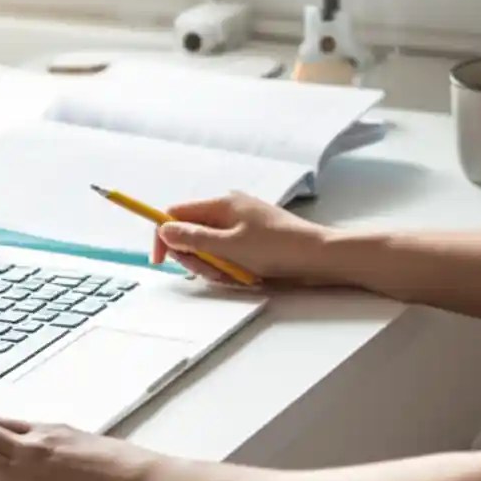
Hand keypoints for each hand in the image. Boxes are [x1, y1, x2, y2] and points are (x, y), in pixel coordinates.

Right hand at [150, 192, 335, 284]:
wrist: (319, 256)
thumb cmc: (278, 247)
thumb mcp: (230, 246)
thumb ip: (194, 238)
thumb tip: (164, 229)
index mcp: (220, 204)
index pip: (176, 214)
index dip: (164, 236)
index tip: (161, 261)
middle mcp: (227, 211)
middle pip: (190, 235)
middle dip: (195, 258)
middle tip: (214, 272)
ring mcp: (239, 226)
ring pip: (208, 249)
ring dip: (215, 267)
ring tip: (237, 275)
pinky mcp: (250, 242)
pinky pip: (226, 255)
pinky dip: (230, 268)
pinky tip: (246, 276)